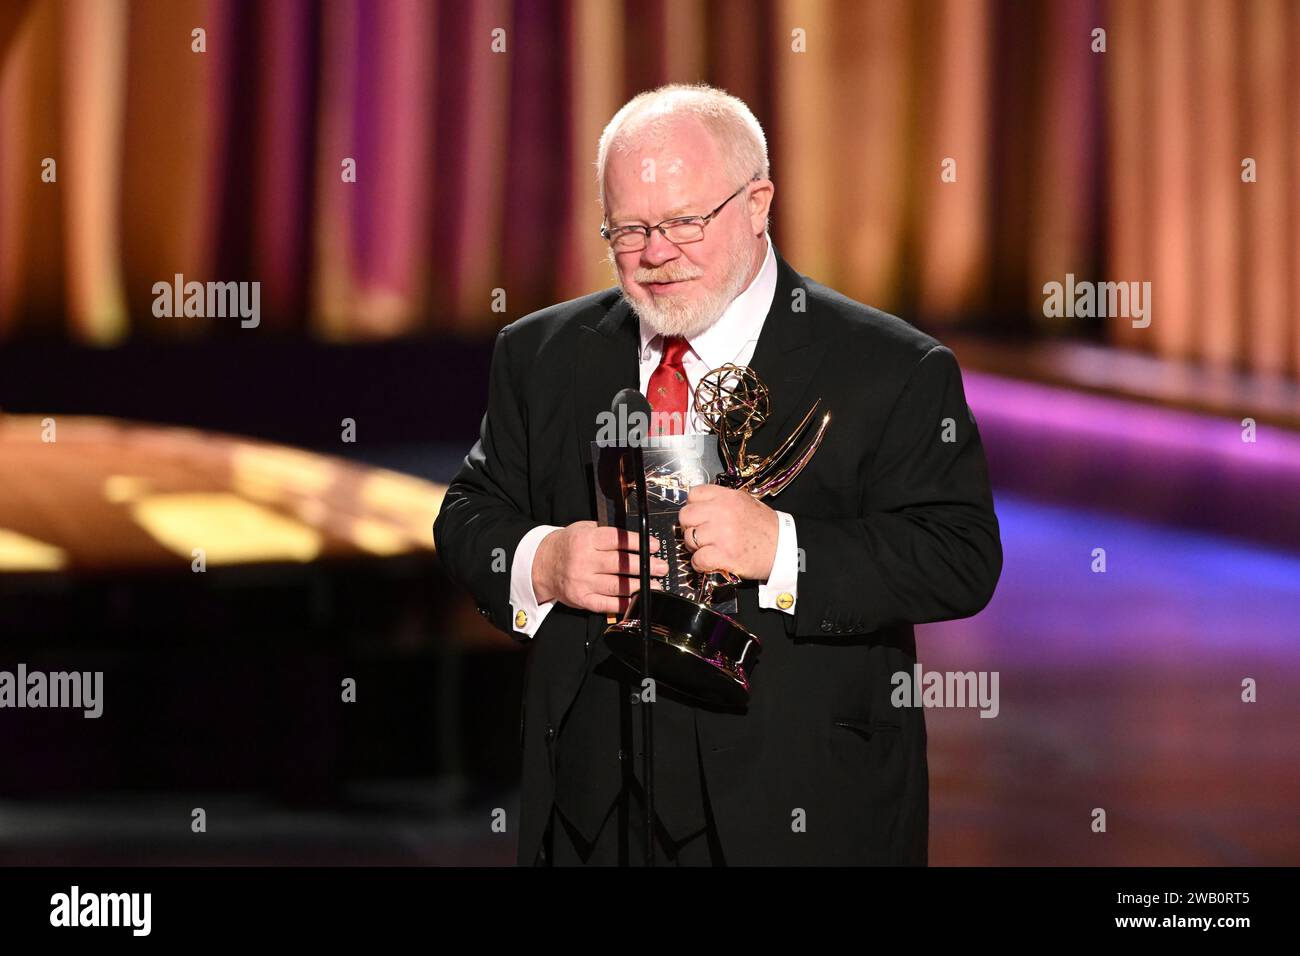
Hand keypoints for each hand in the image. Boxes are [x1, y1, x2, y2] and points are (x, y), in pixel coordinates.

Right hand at [532, 520, 667, 614]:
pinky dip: (624, 604)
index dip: (637, 543)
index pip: (616, 540)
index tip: (654, 546)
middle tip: (661, 567)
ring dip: (639, 586)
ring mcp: (582, 582)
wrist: (542, 564)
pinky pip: (606, 604)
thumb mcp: (583, 529)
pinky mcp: (582, 599)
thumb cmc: (568, 545)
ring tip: (655, 585)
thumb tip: (637, 538)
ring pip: (616, 585)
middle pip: (619, 564)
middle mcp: (583, 561)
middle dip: (644, 566)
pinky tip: (637, 600)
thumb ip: (606, 532)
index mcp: (585, 540)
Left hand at [678, 484, 777, 581]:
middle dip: (690, 527)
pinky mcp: (724, 555)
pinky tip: (708, 562)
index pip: (694, 494)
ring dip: (695, 547)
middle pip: (686, 516)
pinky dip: (699, 564)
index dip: (693, 507)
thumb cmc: (766, 528)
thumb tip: (701, 506)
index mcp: (728, 497)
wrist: (784, 549)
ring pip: (689, 538)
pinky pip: (697, 559)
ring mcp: (722, 534)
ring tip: (708, 549)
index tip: (699, 516)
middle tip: (700, 535)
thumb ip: (723, 501)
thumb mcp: (746, 503)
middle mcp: (722, 512)